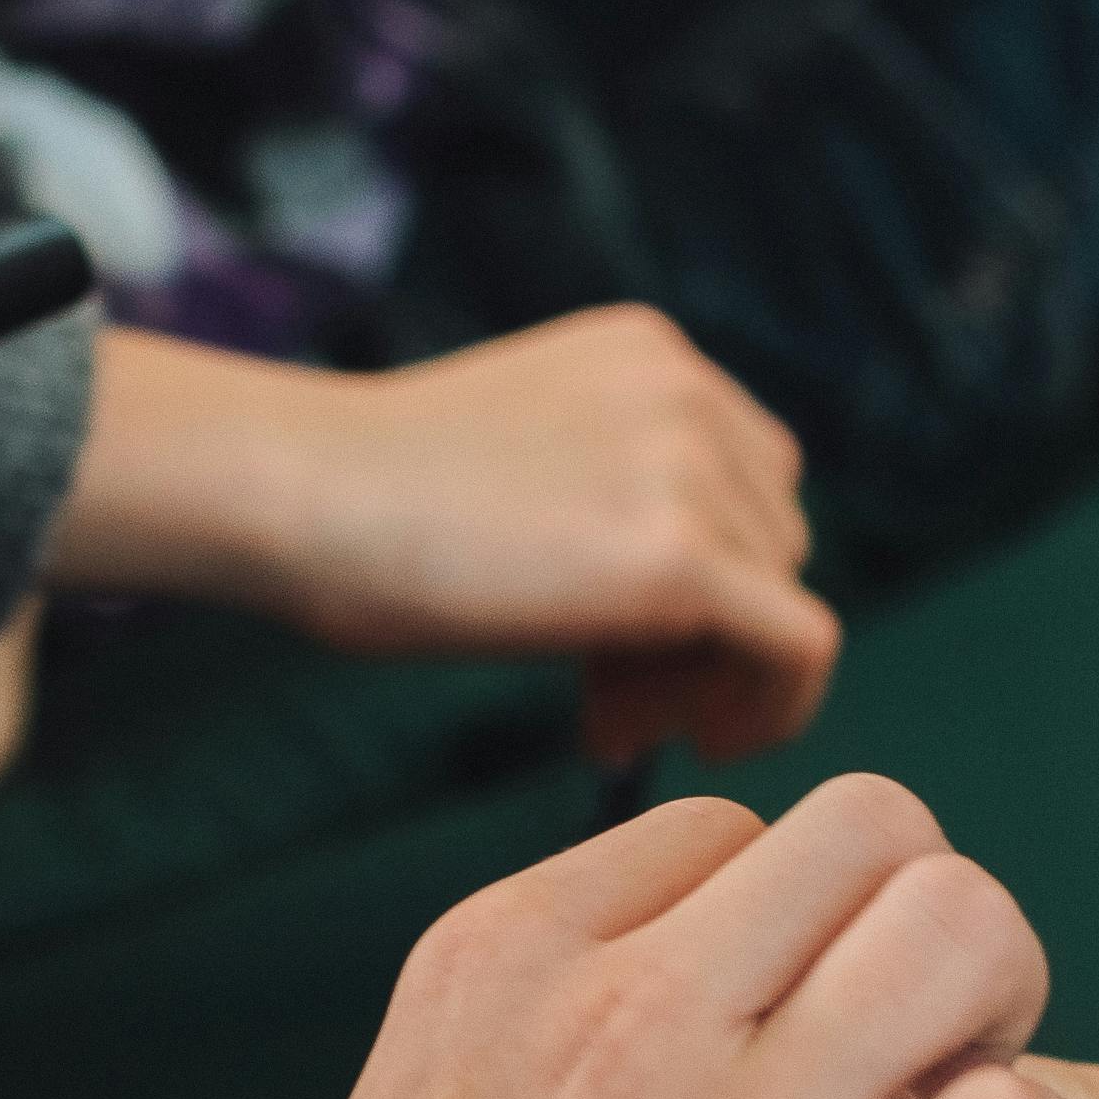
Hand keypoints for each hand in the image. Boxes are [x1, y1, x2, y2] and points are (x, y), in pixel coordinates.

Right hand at [70, 311, 840, 766]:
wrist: (299, 494)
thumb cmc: (364, 499)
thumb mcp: (525, 461)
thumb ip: (613, 494)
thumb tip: (699, 622)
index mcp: (654, 356)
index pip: (749, 480)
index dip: (706, 577)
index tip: (618, 650)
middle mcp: (693, 393)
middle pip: (773, 542)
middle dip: (706, 636)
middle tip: (609, 707)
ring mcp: (695, 469)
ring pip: (783, 600)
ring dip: (706, 678)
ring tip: (604, 721)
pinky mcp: (684, 559)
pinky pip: (799, 648)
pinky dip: (770, 709)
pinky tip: (688, 743)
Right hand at [201, 778, 1078, 1098]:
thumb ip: (508, 1055)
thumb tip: (584, 1037)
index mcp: (500, 966)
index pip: (720, 833)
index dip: (783, 920)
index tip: (776, 1024)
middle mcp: (623, 1020)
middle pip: (872, 830)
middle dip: (920, 919)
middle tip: (913, 1049)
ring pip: (964, 928)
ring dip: (997, 1007)